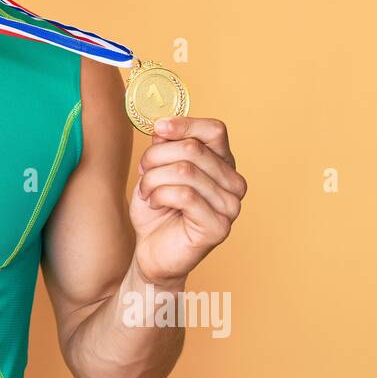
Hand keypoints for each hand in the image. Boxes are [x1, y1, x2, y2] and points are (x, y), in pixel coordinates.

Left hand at [131, 115, 246, 286]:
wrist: (152, 252)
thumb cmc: (157, 211)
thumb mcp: (157, 170)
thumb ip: (165, 148)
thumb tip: (164, 128)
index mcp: (223, 165)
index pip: (215, 131)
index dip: (185, 125)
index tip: (158, 128)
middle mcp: (234, 184)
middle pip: (193, 149)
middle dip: (157, 157)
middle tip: (142, 171)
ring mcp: (230, 206)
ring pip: (185, 171)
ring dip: (154, 179)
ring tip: (146, 191)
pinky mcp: (218, 227)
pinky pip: (184, 195)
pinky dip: (159, 195)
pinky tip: (153, 203)